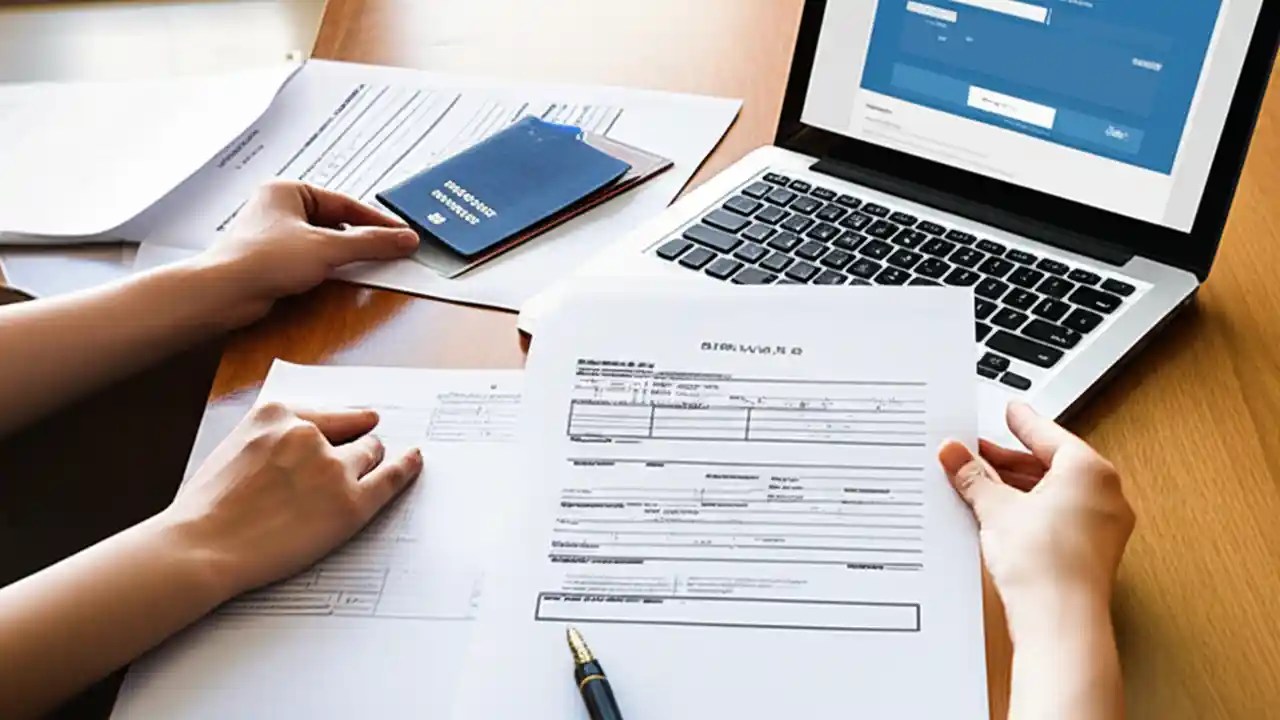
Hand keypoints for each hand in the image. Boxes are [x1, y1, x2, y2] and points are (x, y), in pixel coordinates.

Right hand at [159, 402, 423, 597]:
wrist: (201, 548)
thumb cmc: (208, 510)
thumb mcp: (234, 448)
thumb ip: (271, 437)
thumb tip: (306, 438)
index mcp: (275, 415)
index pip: (327, 414)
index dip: (346, 423)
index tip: (362, 421)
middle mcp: (308, 434)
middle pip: (354, 432)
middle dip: (358, 443)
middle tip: (363, 454)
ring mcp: (332, 468)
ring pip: (371, 454)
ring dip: (372, 460)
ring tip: (376, 468)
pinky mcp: (350, 504)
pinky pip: (390, 479)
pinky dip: (406, 467)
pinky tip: (415, 461)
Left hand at [196, 180, 418, 322]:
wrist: (224, 294)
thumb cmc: (258, 260)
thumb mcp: (327, 248)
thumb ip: (370, 243)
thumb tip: (402, 239)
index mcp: (288, 190)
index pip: (346, 204)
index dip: (377, 221)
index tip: (401, 234)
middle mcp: (280, 209)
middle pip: (337, 222)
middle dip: (362, 238)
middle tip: (390, 249)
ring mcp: (276, 235)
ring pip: (325, 241)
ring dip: (345, 254)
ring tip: (366, 263)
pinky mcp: (274, 260)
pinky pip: (313, 259)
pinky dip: (330, 267)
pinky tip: (340, 276)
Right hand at [937, 402, 1134, 620]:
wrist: (1060, 622)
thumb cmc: (1046, 565)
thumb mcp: (996, 507)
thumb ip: (973, 475)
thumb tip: (955, 453)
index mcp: (1090, 471)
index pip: (1049, 435)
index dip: (1023, 422)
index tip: (1011, 411)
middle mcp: (1105, 495)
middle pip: (1051, 464)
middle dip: (1010, 460)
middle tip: (976, 452)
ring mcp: (1102, 525)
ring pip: (1054, 492)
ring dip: (1017, 487)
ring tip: (979, 483)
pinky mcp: (1091, 551)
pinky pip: (1058, 516)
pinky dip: (1030, 509)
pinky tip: (999, 513)